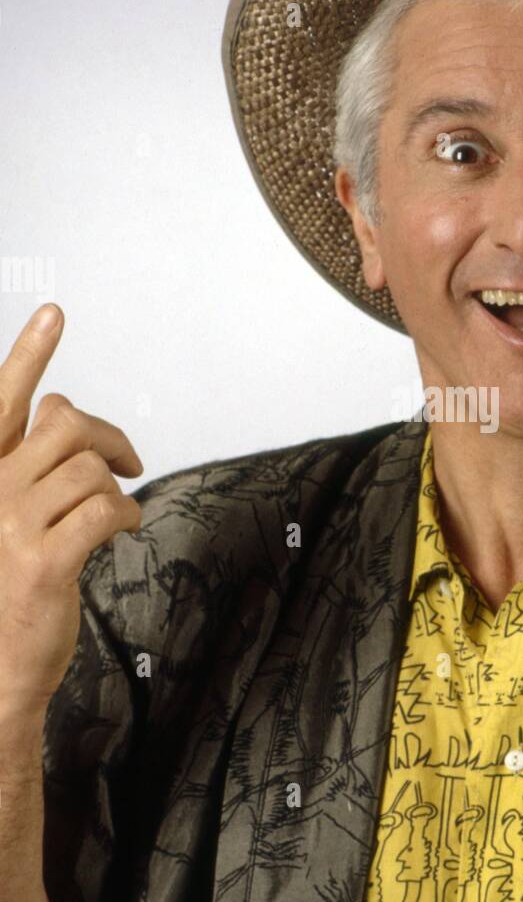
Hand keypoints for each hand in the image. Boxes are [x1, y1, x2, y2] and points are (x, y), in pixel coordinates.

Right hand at [0, 305, 142, 713]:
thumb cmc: (8, 587)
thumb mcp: (10, 517)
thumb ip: (29, 463)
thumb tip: (57, 409)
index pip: (2, 404)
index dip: (28, 355)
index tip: (55, 313)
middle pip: (67, 427)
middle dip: (110, 439)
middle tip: (130, 461)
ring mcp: (9, 526)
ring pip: (91, 470)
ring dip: (118, 487)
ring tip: (117, 511)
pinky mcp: (43, 563)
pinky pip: (106, 509)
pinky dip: (126, 514)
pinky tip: (122, 529)